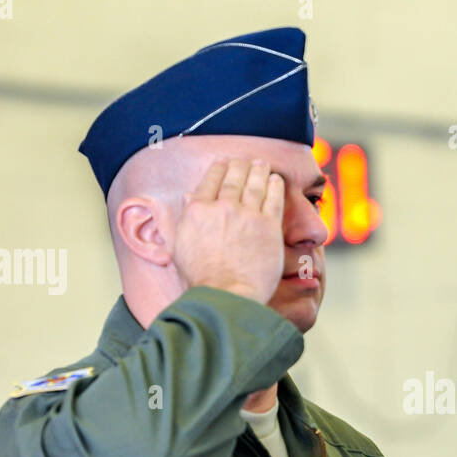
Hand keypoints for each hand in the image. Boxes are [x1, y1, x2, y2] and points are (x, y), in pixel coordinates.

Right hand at [171, 158, 285, 303]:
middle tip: (246, 162)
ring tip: (262, 165)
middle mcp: (222, 207)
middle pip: (234, 178)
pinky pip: (274, 199)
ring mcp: (247, 215)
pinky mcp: (268, 226)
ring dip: (259, 171)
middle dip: (241, 166)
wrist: (226, 295)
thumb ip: (184, 219)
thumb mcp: (180, 246)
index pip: (210, 180)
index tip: (224, 164)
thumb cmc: (201, 278)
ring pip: (255, 184)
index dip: (219, 169)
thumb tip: (187, 197)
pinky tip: (276, 180)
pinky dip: (275, 186)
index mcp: (198, 211)